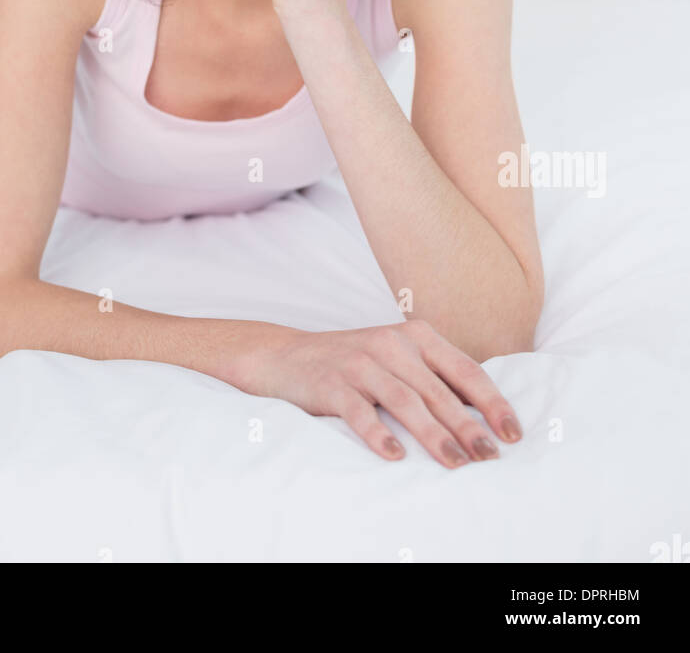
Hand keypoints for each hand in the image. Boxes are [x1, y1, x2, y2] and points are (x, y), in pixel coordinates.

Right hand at [237, 318, 521, 466]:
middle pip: (438, 390)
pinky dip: (378, 433)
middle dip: (468, 426)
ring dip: (433, 434)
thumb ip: (434, 377)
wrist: (287, 356)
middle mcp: (391, 343)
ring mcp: (360, 362)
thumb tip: (485, 416)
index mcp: (416, 335)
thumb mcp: (398, 358)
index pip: (465, 369)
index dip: (491, 402)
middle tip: (489, 457)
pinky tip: (394, 456)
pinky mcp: (331, 382)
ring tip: (454, 463)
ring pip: (405, 401)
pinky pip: (359, 410)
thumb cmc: (355, 364)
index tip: (512, 434)